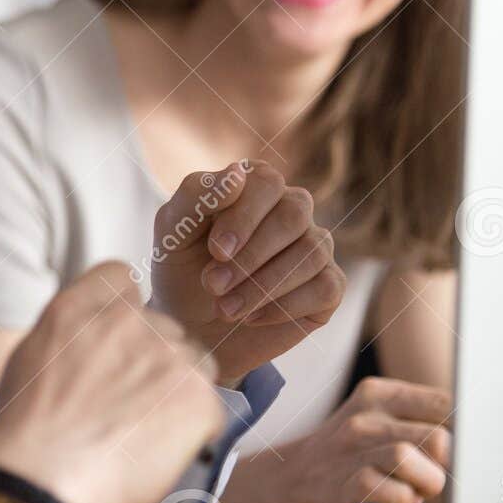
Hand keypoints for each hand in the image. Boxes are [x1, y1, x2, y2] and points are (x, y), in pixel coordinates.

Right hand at [0, 261, 223, 502]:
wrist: (39, 482)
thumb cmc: (25, 430)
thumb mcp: (32, 352)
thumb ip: (73, 330)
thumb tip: (99, 338)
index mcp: (84, 304)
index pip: (123, 278)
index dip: (124, 313)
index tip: (117, 345)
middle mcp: (130, 319)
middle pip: (165, 328)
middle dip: (154, 359)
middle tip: (127, 404)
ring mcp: (169, 356)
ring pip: (195, 364)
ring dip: (178, 390)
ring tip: (144, 431)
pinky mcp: (198, 397)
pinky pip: (210, 408)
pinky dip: (193, 431)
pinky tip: (158, 451)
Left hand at [148, 160, 345, 382]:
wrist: (192, 328)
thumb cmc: (183, 270)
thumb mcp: (174, 232)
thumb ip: (196, 195)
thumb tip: (237, 173)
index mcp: (257, 187)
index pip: (267, 182)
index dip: (244, 217)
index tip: (216, 251)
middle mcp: (292, 210)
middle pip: (295, 214)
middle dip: (252, 255)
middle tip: (214, 285)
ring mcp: (315, 247)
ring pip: (311, 252)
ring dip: (263, 285)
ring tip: (225, 308)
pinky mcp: (328, 286)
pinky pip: (325, 287)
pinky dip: (284, 306)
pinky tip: (252, 317)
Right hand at [267, 377, 450, 502]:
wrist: (294, 481)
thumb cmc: (354, 454)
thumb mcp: (379, 421)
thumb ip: (420, 422)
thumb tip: (474, 439)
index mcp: (378, 394)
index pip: (443, 402)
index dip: (462, 430)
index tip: (460, 447)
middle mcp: (364, 416)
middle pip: (437, 437)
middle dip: (445, 466)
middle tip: (433, 476)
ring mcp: (350, 450)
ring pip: (409, 458)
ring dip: (427, 483)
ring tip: (418, 490)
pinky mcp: (344, 485)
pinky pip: (391, 491)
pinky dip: (405, 500)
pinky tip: (398, 500)